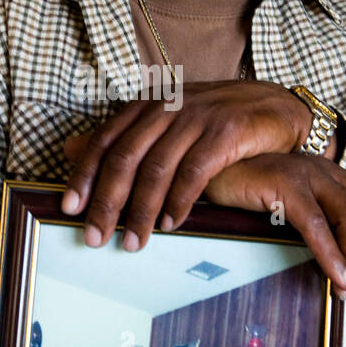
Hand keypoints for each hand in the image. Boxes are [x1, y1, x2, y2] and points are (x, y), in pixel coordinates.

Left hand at [61, 81, 316, 250]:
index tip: (69, 208)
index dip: (84, 175)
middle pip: (125, 158)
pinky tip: (170, 224)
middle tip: (94, 237)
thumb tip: (68, 148)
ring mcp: (196, 117)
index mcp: (147, 104)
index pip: (105, 141)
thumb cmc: (216, 120)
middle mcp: (166, 107)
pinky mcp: (224, 131)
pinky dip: (179, 202)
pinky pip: (194, 172)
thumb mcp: (165, 121)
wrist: (276, 107)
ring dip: (141, 211)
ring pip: (157, 169)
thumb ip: (122, 137)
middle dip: (106, 202)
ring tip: (134, 242)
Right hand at [205, 152, 345, 303]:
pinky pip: (316, 221)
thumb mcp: (291, 216)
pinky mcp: (283, 181)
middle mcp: (330, 173)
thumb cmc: (245, 196)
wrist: (203, 167)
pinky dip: (332, 254)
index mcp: (337, 180)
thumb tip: (345, 283)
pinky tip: (336, 278)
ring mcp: (308, 174)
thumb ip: (317, 236)